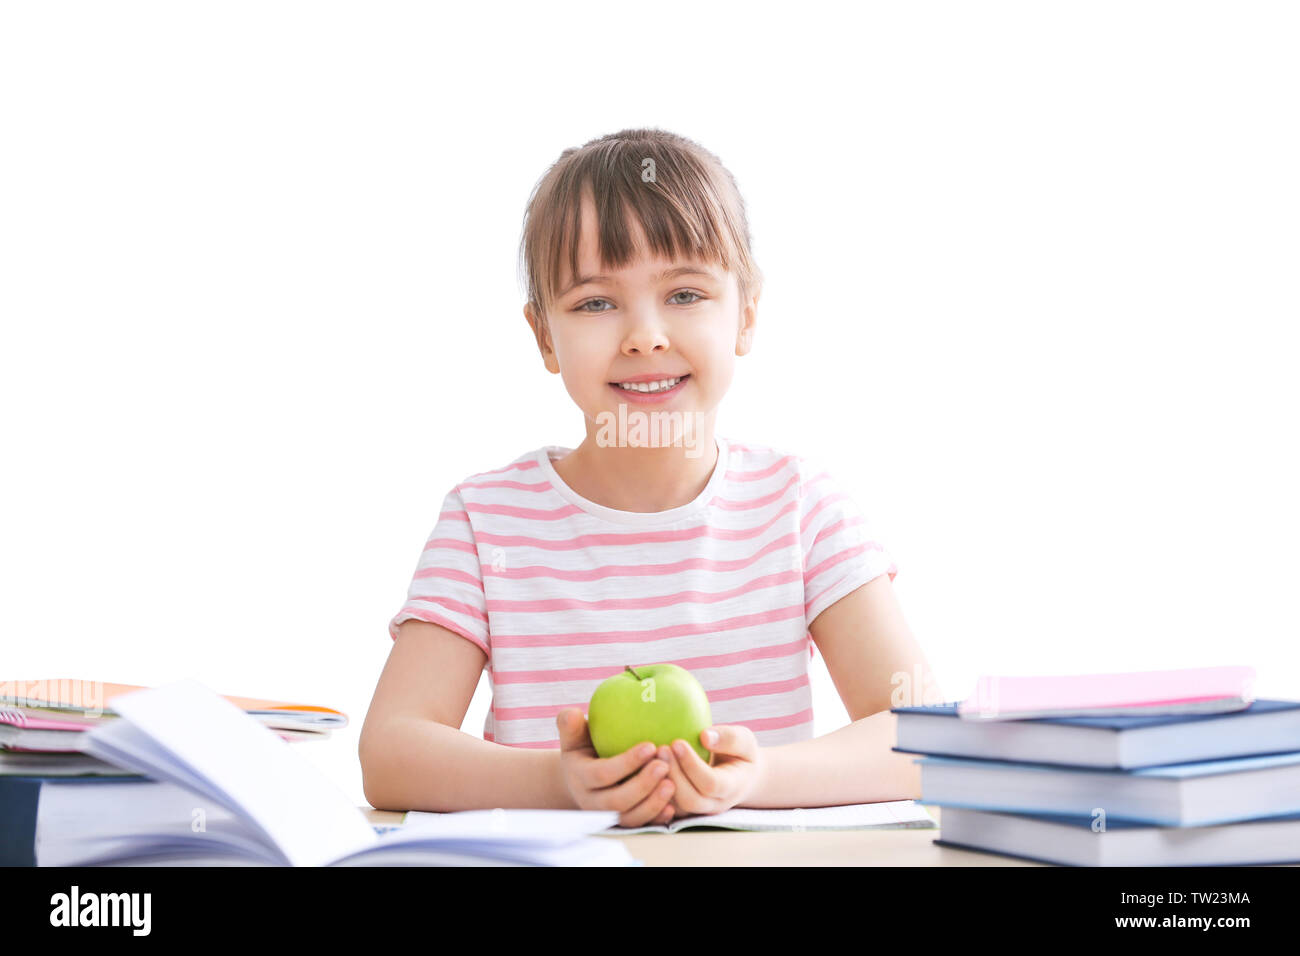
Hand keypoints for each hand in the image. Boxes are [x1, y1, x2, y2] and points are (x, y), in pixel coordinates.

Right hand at [555, 707, 677, 827]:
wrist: (582, 781)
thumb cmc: (584, 749)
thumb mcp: (574, 737)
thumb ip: (571, 725)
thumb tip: (572, 714)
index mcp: (580, 778)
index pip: (602, 774)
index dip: (626, 763)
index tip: (650, 746)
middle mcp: (592, 802)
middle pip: (617, 801)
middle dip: (642, 785)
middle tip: (664, 765)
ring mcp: (607, 816)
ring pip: (630, 817)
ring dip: (652, 803)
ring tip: (672, 784)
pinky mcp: (622, 824)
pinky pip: (640, 825)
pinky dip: (655, 819)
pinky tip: (672, 808)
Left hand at [657, 725, 763, 816]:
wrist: (738, 776)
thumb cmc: (740, 754)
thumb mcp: (744, 741)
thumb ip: (729, 738)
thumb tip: (705, 736)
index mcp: (732, 787)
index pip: (711, 783)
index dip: (692, 765)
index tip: (677, 742)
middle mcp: (714, 804)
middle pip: (690, 799)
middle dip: (673, 774)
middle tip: (661, 748)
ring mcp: (698, 810)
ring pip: (674, 807)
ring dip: (660, 783)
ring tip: (652, 756)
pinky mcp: (682, 810)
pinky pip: (664, 808)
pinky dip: (652, 790)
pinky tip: (645, 767)